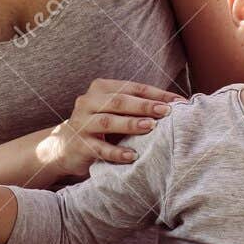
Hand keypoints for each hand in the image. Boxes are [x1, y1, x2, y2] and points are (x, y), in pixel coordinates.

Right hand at [38, 79, 184, 181]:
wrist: (64, 146)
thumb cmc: (100, 126)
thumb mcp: (115, 110)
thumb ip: (138, 105)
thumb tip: (176, 104)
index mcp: (101, 88)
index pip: (133, 87)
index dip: (157, 94)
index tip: (179, 101)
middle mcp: (89, 102)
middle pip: (119, 101)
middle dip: (144, 106)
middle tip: (166, 111)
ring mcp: (82, 123)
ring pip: (108, 121)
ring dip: (131, 124)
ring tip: (151, 127)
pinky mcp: (80, 145)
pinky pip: (100, 148)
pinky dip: (116, 152)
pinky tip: (132, 156)